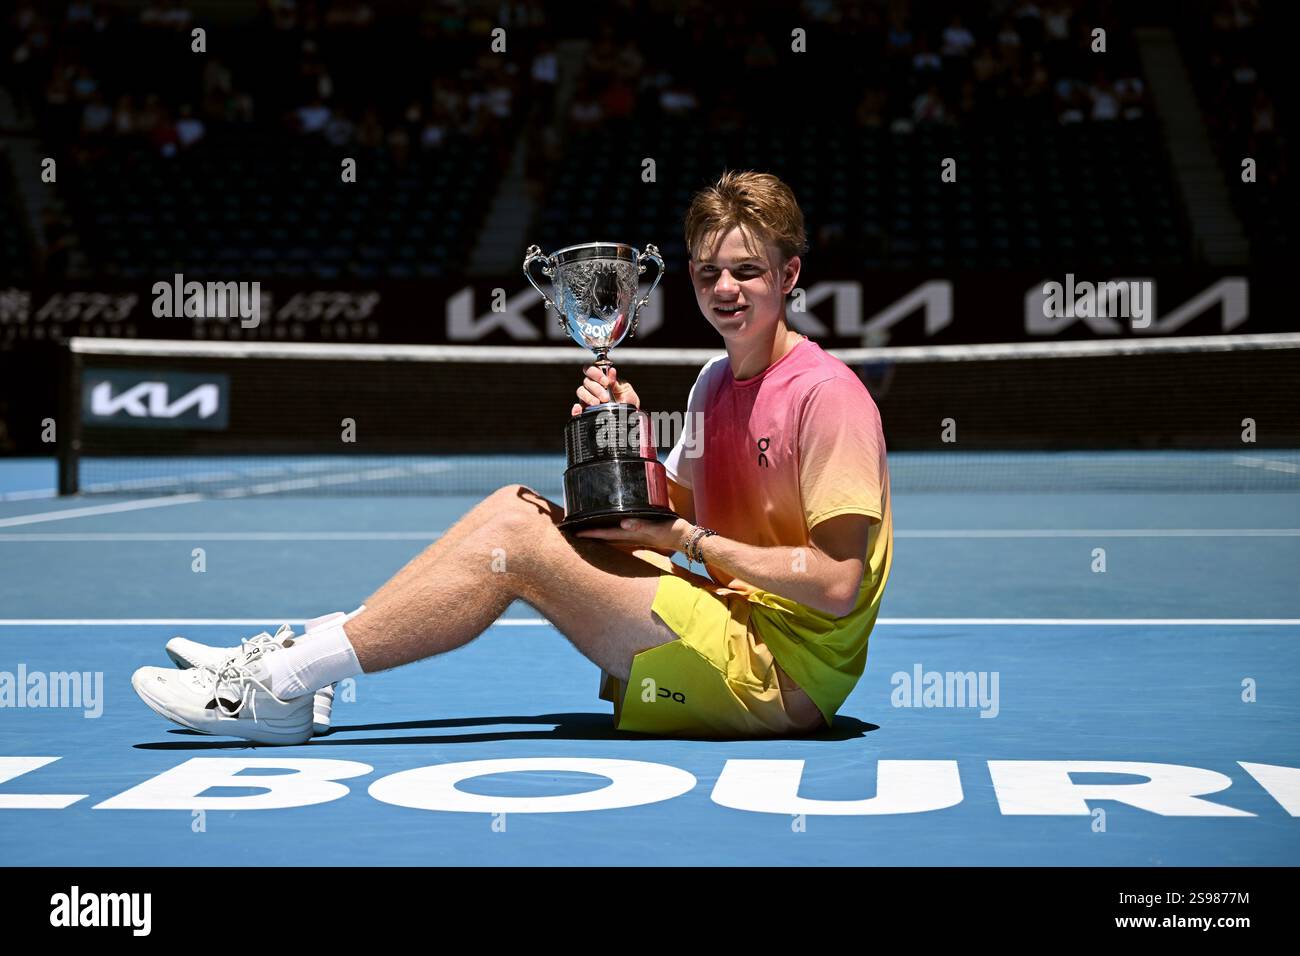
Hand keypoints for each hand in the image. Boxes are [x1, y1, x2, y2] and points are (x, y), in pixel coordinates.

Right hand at [571, 365, 639, 416]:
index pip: (592, 370)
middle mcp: (593, 387)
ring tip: (597, 404)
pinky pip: (577, 409)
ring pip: (581, 392)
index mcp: (602, 379)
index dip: (596, 373)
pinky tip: (579, 409)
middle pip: (586, 381)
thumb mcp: (625, 390)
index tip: (606, 382)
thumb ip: (616, 381)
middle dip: (596, 388)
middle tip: (605, 397)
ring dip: (589, 397)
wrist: (629, 417)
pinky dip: (576, 409)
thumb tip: (611, 371)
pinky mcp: (585, 410)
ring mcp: (588, 398)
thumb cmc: (627, 401)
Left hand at [574, 516, 692, 552]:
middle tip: (574, 532)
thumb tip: (623, 523)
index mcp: (632, 534)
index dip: (591, 533)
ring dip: (599, 534)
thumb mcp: (657, 527)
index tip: (575, 532)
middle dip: (590, 534)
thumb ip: (641, 525)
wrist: (686, 538)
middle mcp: (631, 537)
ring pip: (612, 536)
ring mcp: (636, 537)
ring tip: (586, 531)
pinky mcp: (642, 535)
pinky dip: (612, 532)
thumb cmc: (672, 532)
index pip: (606, 534)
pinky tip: (610, 530)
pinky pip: (621, 535)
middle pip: (605, 537)